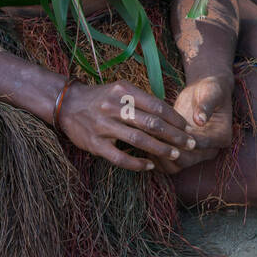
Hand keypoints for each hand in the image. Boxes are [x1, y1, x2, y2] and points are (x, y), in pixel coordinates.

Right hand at [57, 80, 196, 172]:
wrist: (66, 103)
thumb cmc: (100, 98)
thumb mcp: (120, 90)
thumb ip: (142, 100)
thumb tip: (170, 115)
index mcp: (123, 91)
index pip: (156, 106)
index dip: (175, 119)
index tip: (187, 128)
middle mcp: (114, 107)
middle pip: (151, 123)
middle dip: (174, 135)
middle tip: (190, 144)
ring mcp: (103, 126)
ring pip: (138, 140)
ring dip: (160, 149)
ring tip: (176, 155)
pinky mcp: (94, 143)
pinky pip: (119, 157)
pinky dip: (137, 163)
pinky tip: (149, 166)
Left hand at [155, 76, 233, 174]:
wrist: (204, 93)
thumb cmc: (210, 89)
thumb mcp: (212, 92)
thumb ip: (206, 105)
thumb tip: (200, 120)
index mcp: (221, 137)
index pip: (201, 145)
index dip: (183, 139)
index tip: (168, 129)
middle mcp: (208, 150)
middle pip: (187, 160)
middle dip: (168, 150)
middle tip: (152, 136)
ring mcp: (193, 153)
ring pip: (174, 166)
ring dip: (159, 156)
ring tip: (147, 138)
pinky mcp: (180, 150)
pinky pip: (166, 162)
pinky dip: (155, 156)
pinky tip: (145, 140)